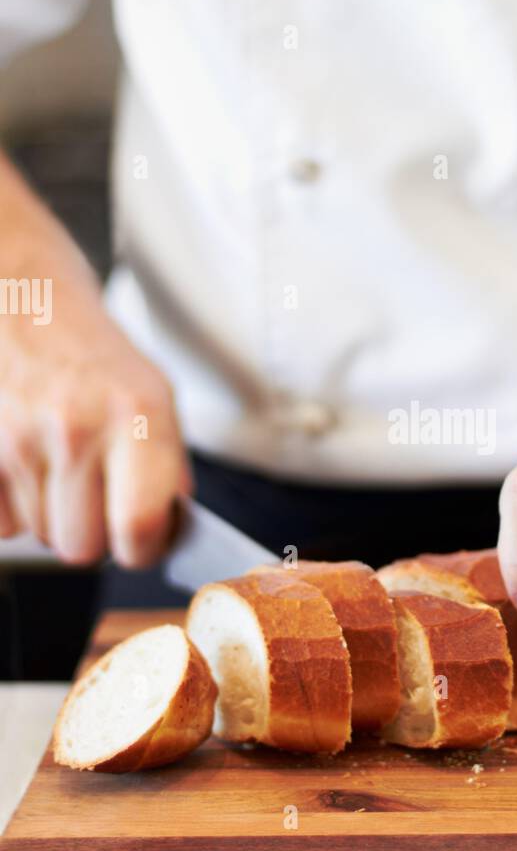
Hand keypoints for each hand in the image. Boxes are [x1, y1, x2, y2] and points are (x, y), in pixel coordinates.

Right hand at [0, 297, 190, 566]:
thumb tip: (166, 534)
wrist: (24, 301)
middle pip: (82, 550)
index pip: (138, 527)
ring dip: (54, 516)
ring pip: (41, 538)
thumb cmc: (95, 358)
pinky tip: (28, 464)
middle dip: (93, 535)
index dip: (144, 548)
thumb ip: (167, 469)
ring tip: (62, 466)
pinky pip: (3, 525)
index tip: (144, 538)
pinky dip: (15, 506)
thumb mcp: (155, 397)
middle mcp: (76, 428)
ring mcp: (18, 439)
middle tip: (99, 498)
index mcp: (136, 414)